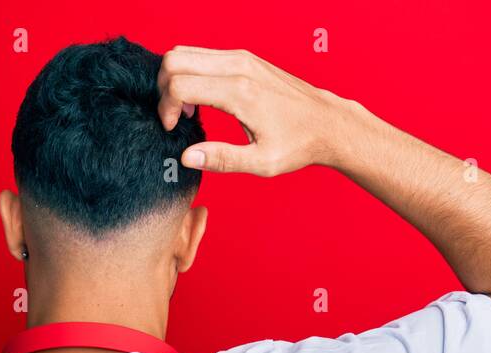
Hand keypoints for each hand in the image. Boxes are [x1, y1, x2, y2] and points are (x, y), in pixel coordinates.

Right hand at [157, 45, 353, 176]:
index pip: (179, 84)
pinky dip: (189, 74)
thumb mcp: (261, 163)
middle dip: (163, 89)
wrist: (327, 122)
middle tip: (175, 119)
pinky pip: (201, 55)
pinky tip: (202, 101)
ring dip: (175, 80)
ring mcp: (241, 58)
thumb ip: (222, 159)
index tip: (174, 130)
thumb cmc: (297, 145)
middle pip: (174, 59)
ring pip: (184, 52)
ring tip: (188, 112)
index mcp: (240, 93)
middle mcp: (238, 67)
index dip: (166, 109)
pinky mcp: (244, 58)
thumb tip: (187, 157)